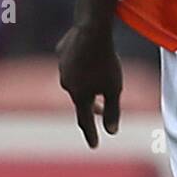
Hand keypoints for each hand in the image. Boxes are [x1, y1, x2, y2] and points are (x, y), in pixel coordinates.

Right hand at [56, 22, 122, 148]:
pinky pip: (72, 61)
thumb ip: (112, 111)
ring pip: (75, 80)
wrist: (91, 30)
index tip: (94, 145)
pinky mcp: (62, 51)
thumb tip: (112, 131)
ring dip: (86, 83)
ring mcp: (62, 67)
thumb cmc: (105, 62)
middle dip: (91, 105)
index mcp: (79, 96)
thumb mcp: (114, 89)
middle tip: (100, 109)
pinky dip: (81, 63)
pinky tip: (89, 56)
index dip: (91, 134)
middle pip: (80, 99)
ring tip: (97, 78)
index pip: (85, 121)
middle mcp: (67, 84)